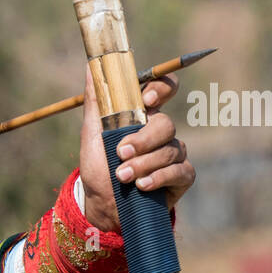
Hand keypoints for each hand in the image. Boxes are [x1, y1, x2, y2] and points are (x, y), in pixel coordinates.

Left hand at [78, 67, 194, 232]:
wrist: (103, 205)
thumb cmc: (98, 167)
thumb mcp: (91, 134)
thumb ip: (95, 101)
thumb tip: (90, 66)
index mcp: (143, 115)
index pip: (163, 89)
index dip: (161, 88)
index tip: (146, 99)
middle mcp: (160, 132)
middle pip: (165, 123)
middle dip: (142, 140)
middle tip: (120, 154)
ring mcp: (173, 153)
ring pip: (170, 149)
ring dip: (143, 163)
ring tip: (122, 177)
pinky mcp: (181, 176)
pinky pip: (181, 170)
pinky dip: (159, 177)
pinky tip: (142, 185)